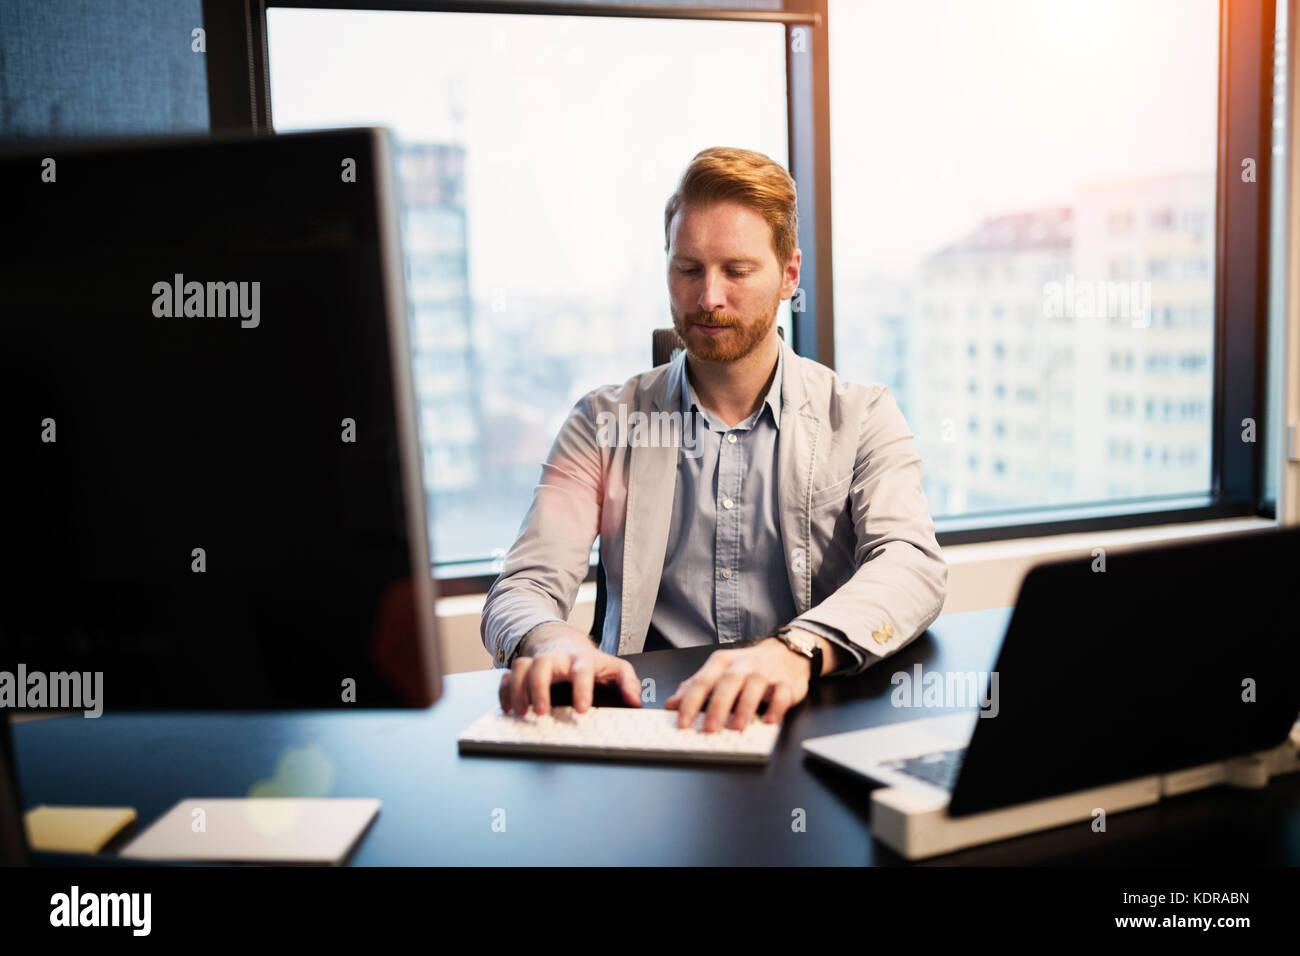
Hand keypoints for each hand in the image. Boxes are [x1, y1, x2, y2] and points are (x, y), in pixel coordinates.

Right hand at [498, 622, 641, 716]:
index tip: (581, 710)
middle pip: (543, 664)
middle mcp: (556, 659)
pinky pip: (506, 676)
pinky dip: (504, 691)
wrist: (564, 641)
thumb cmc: (589, 661)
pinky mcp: (521, 669)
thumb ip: (628, 682)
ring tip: (521, 713)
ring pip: (520, 667)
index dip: (581, 689)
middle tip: (541, 712)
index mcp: (580, 660)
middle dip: (539, 688)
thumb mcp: (614, 668)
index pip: (581, 670)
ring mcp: (536, 662)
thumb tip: (635, 701)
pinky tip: (508, 708)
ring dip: (518, 689)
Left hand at [665, 638, 810, 732]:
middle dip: (717, 706)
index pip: (702, 681)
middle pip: (728, 682)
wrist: (786, 653)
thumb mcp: (718, 671)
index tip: (683, 722)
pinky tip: (769, 722)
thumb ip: (695, 686)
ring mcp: (766, 673)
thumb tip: (672, 704)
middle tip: (709, 728)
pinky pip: (781, 694)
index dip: (690, 702)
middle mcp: (743, 665)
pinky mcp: (786, 683)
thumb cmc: (747, 666)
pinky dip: (776, 708)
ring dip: (745, 707)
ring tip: (737, 727)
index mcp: (722, 662)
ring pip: (754, 686)